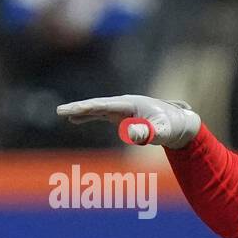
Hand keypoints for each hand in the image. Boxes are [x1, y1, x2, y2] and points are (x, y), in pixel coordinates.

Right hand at [56, 94, 201, 148]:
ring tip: (62, 113)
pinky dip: (88, 116)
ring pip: (97, 108)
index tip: (73, 109)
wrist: (178, 124)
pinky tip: (75, 120)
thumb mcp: (161, 131)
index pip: (105, 105)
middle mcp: (123, 103)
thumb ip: (149, 132)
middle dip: (78, 107)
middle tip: (59, 110)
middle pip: (97, 104)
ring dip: (81, 111)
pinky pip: (101, 114)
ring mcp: (121, 109)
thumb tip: (131, 134)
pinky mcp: (121, 115)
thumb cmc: (171, 126)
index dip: (88, 107)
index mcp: (130, 104)